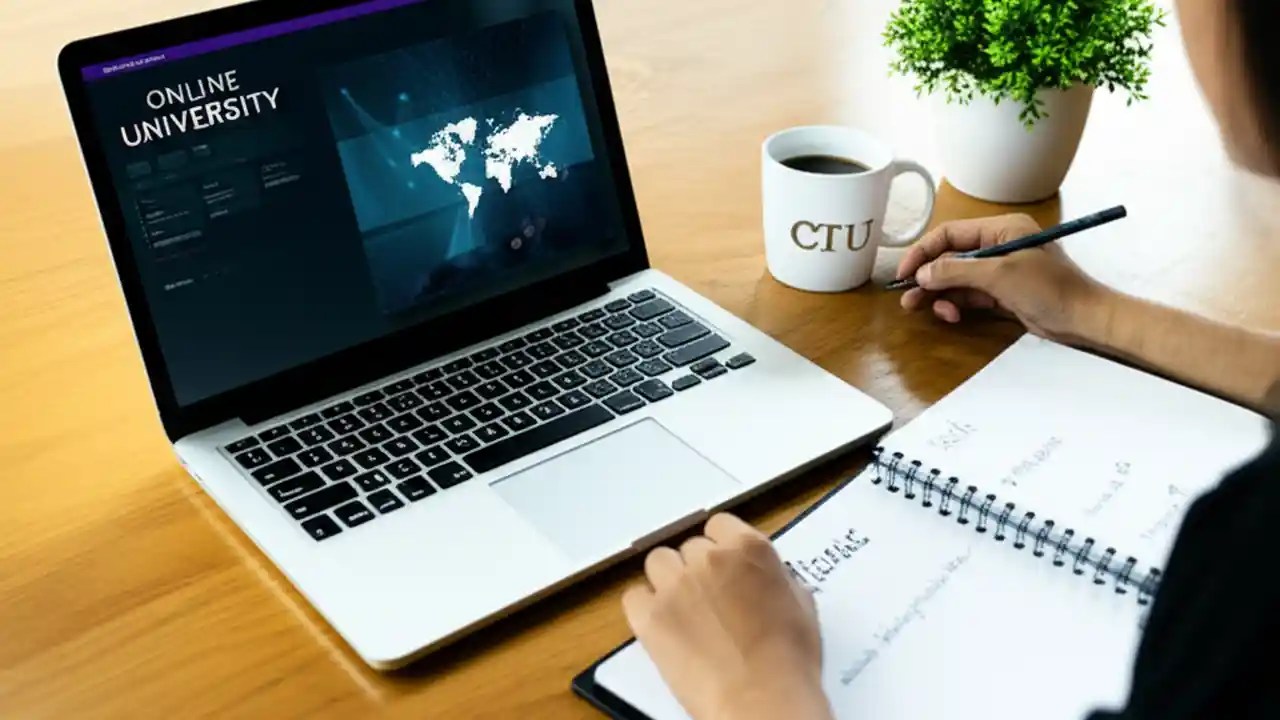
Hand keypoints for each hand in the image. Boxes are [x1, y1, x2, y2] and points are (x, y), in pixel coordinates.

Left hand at [622, 514, 832, 719]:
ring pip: (658, 562)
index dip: (720, 547)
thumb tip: (761, 574)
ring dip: (668, 581)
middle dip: (697, 569)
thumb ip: (775, 577)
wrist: (763, 699)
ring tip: (682, 611)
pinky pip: (633, 596)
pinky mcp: (650, 616)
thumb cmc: (789, 660)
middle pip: (688, 547)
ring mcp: (675, 585)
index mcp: (748, 548)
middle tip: (708, 600)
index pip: (718, 524)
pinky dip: (644, 608)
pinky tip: (660, 626)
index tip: (723, 568)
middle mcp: (708, 558)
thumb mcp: (801, 605)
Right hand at [896, 214, 1111, 341]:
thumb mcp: (1000, 275)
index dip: (924, 251)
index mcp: (1001, 228)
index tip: (905, 272)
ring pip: (957, 279)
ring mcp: (1000, 271)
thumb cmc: (1050, 289)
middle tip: (908, 297)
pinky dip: (956, 304)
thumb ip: (957, 271)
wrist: (1085, 318)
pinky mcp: (1002, 293)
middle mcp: (998, 245)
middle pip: (950, 257)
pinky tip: (951, 315)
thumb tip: (922, 274)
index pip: (951, 234)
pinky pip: (969, 295)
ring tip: (923, 309)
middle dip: (928, 277)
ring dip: (939, 294)